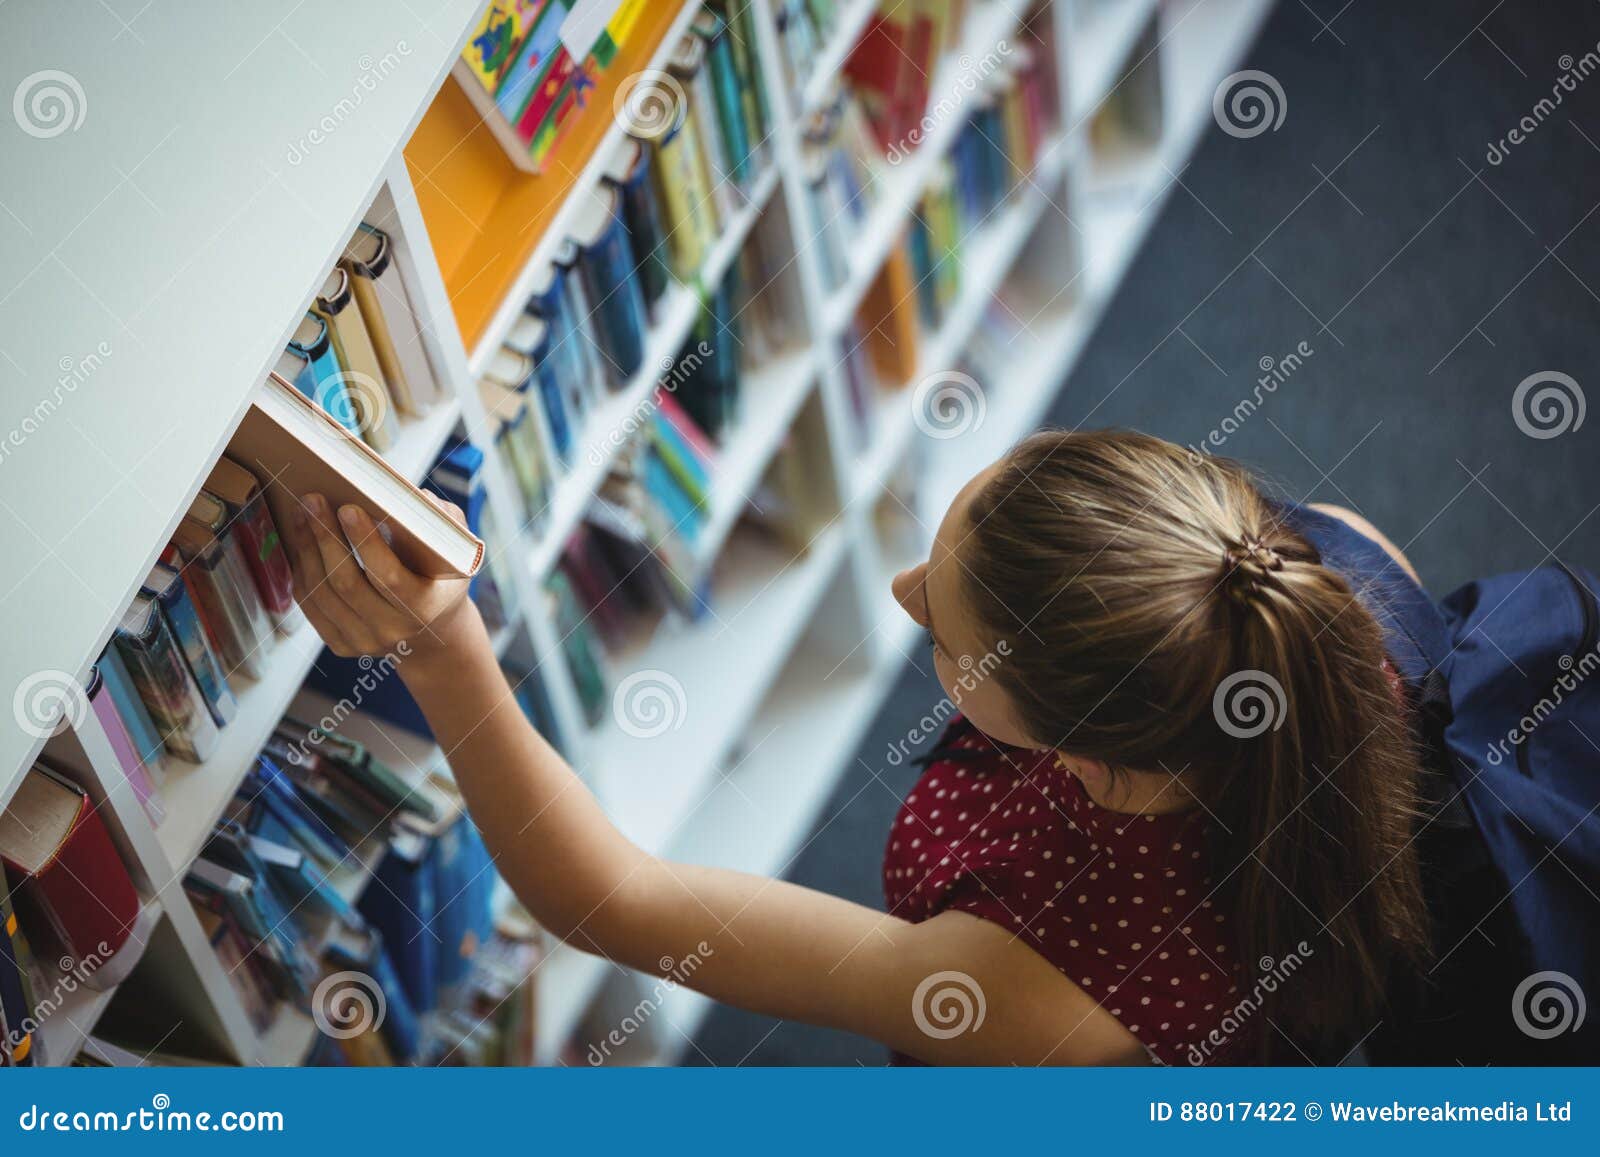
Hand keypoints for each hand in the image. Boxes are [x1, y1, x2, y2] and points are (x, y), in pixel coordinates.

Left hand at [281, 491, 481, 666]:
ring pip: (322, 592)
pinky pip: (312, 604)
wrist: (431, 632)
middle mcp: (393, 631)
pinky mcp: (341, 645)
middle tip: (312, 500)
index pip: (388, 576)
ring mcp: (364, 641)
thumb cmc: (441, 579)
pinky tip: (302, 541)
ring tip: (302, 513)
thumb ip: (444, 521)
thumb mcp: (456, 552)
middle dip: (325, 537)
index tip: (348, 508)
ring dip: (307, 549)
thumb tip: (417, 497)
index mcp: (424, 609)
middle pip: (347, 583)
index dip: (365, 542)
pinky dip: (303, 569)